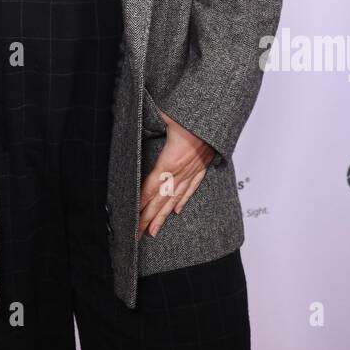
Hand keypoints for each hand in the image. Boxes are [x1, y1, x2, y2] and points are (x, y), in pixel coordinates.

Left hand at [138, 114, 215, 238]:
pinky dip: (183, 199)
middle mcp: (181, 170)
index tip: (131, 219)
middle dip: (148, 218)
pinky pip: (192, 187)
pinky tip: (177, 210)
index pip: (150, 188)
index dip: (141, 205)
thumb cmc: (191, 114)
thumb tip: (130, 114)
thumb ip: (147, 119)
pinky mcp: (202, 166)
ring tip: (153, 230)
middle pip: (161, 199)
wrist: (219, 115)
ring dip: (163, 215)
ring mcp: (193, 170)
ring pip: (175, 198)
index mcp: (170, 161)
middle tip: (136, 235)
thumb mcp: (165, 115)